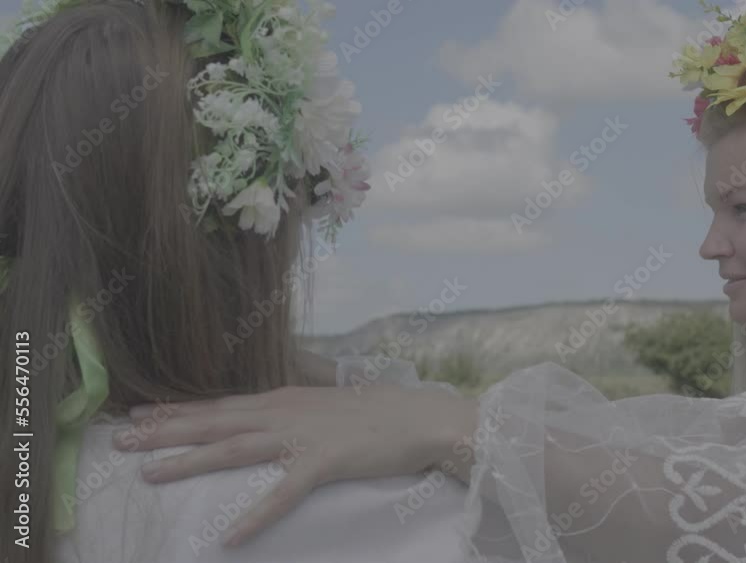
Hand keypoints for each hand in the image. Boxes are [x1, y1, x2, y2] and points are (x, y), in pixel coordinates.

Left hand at [113, 385, 476, 546]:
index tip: (137, 412)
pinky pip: (283, 494)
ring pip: (234, 450)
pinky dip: (256, 515)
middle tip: (121, 439)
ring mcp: (301, 436)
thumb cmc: (373, 412)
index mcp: (281, 398)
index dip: (176, 409)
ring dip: (190, 461)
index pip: (219, 404)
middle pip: (214, 422)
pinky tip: (230, 536)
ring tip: (150, 475)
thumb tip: (261, 419)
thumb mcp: (321, 405)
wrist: (417, 415)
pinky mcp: (325, 462)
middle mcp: (283, 412)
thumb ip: (289, 410)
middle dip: (165, 431)